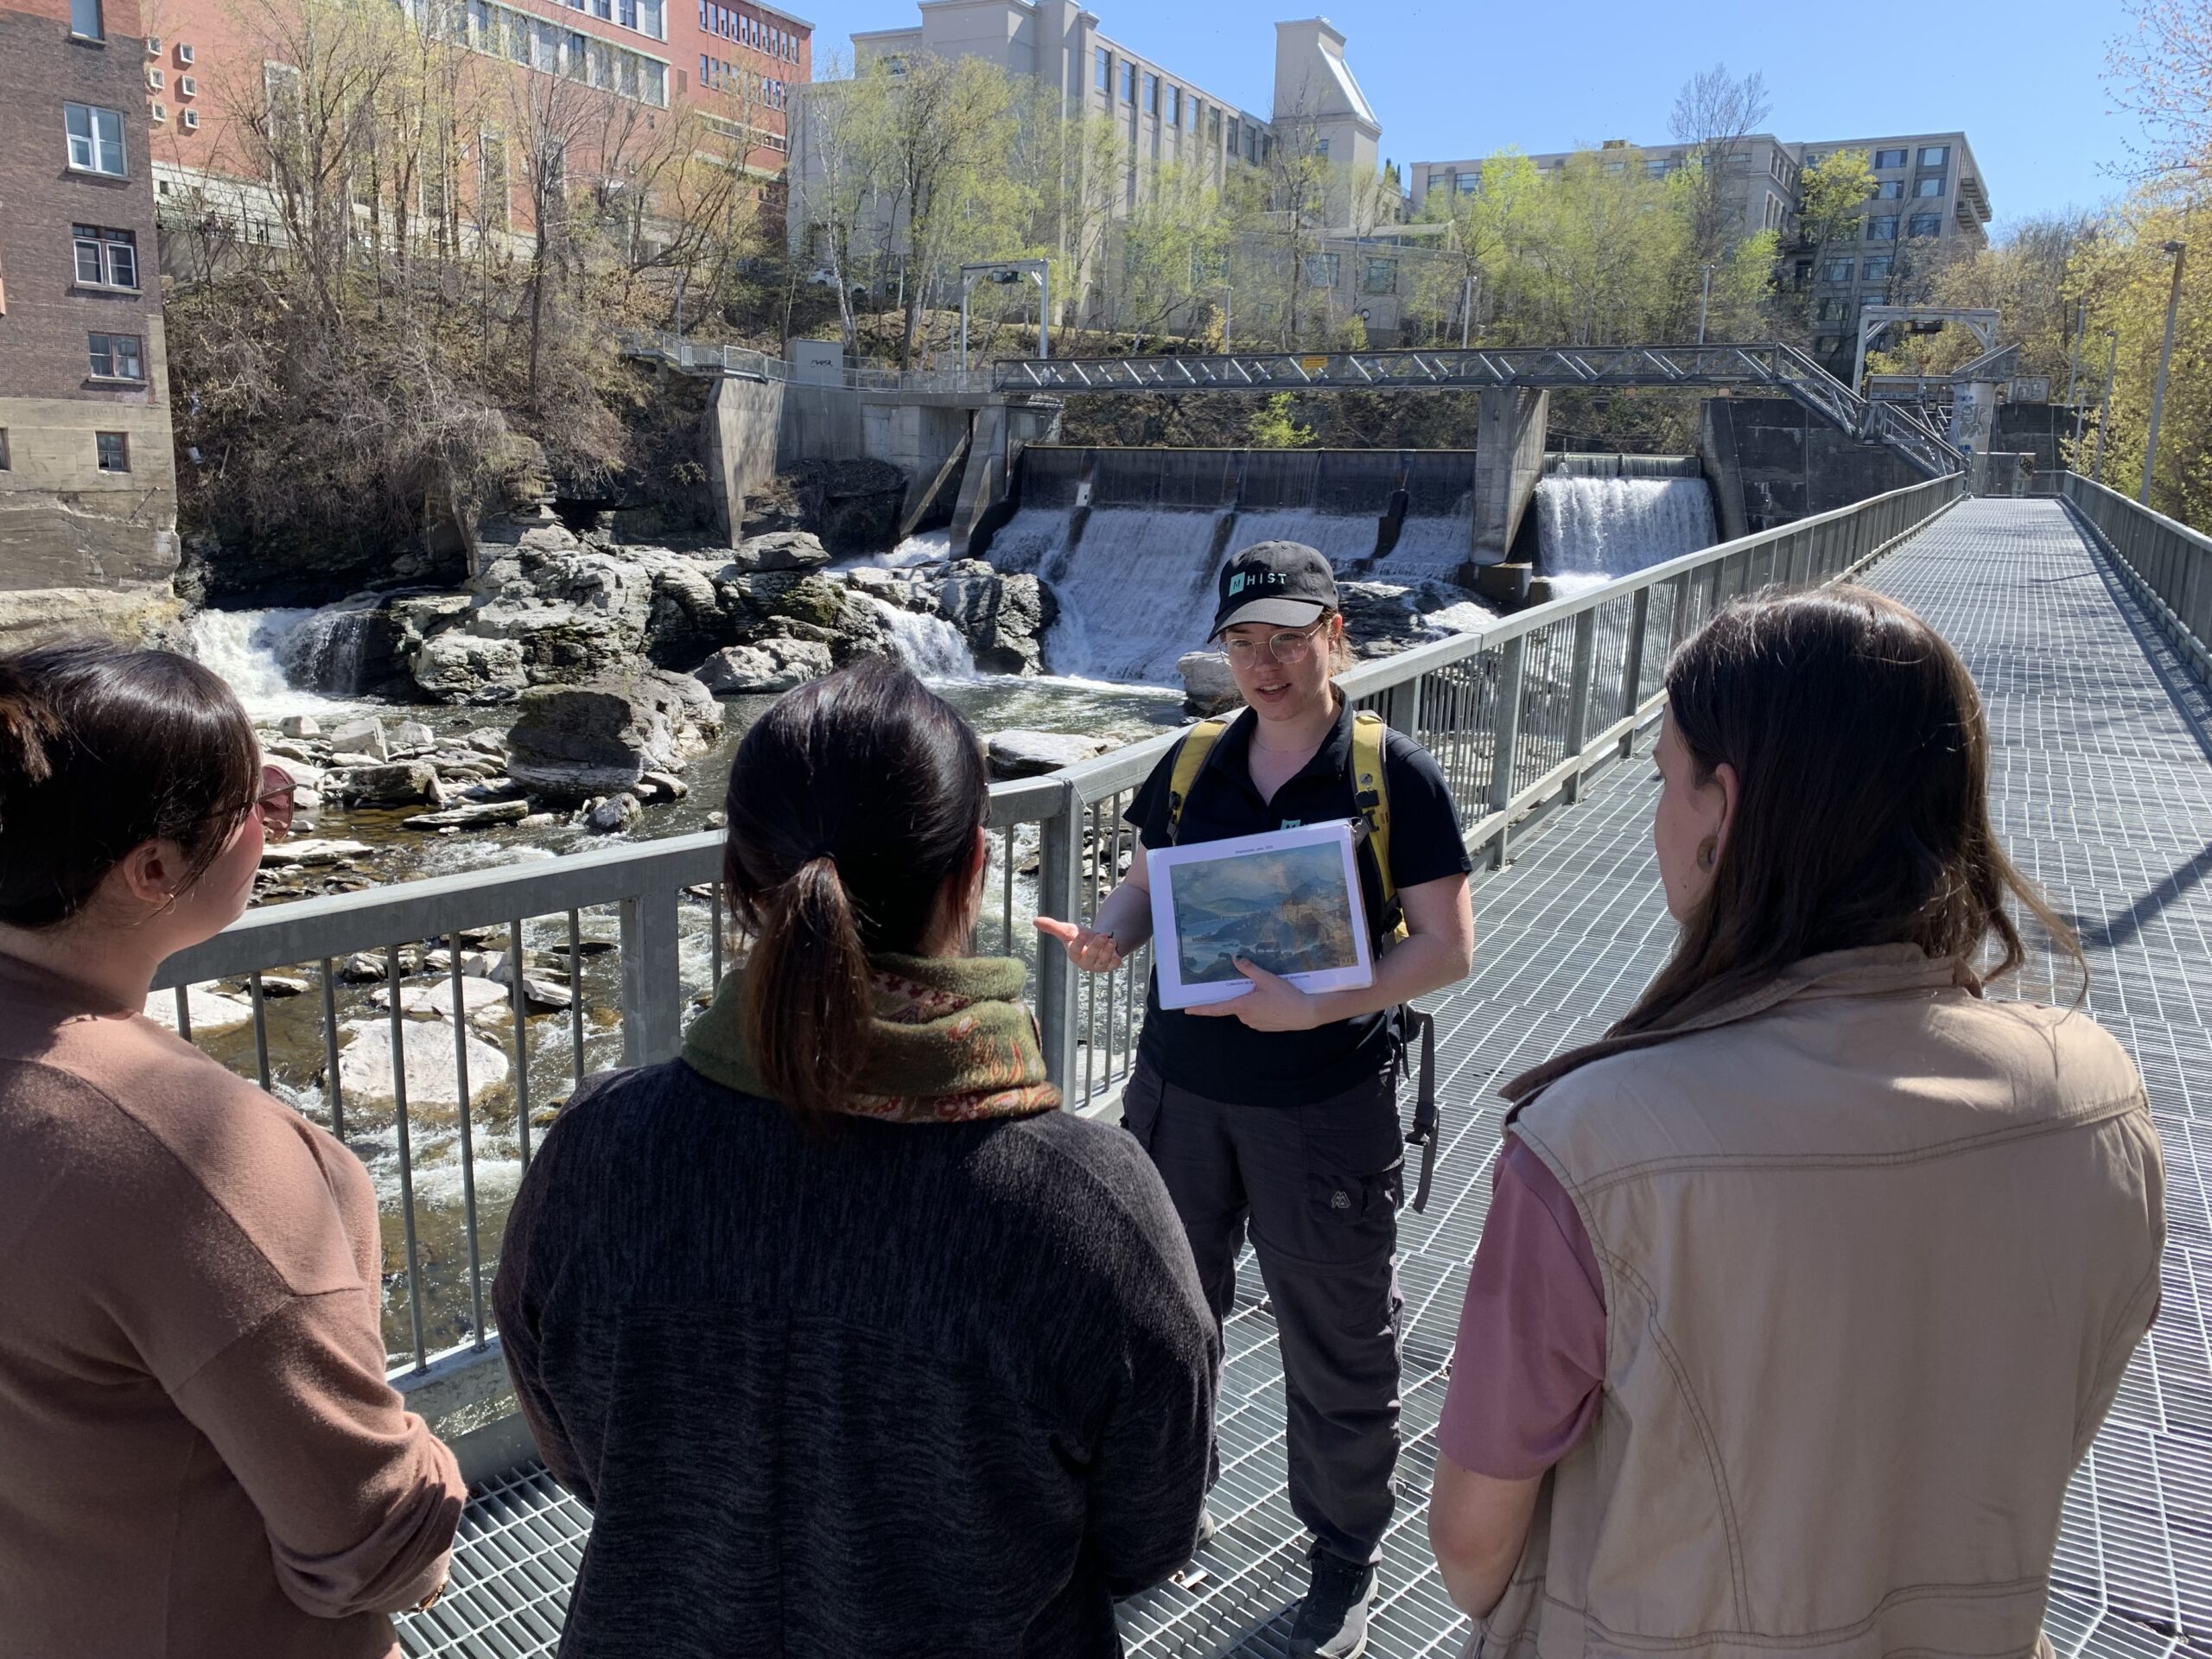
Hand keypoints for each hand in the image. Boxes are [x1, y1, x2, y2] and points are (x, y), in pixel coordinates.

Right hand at [1034, 915, 1123, 972]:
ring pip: (1104, 960)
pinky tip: (1118, 950)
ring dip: (1108, 950)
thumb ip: (1052, 927)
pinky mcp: (1111, 965)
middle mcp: (1086, 963)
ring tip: (1112, 939)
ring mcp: (1099, 965)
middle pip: (1091, 957)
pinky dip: (1116, 959)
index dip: (1078, 944)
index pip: (1075, 952)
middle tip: (1103, 935)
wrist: (1098, 940)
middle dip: (1097, 946)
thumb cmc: (1080, 936)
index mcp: (1074, 955)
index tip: (1081, 933)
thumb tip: (1034, 921)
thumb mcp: (1068, 930)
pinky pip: (1114, 964)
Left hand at [1186, 958, 1319, 1030]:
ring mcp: (1254, 1024)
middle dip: (1243, 996)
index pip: (1216, 1008)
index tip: (1188, 1010)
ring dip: (1253, 1002)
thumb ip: (1249, 969)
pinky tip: (1274, 1003)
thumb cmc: (1286, 996)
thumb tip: (1236, 958)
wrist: (1305, 1013)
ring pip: (1246, 1010)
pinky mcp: (1263, 1027)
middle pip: (1235, 1005)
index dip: (1201, 1009)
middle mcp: (1245, 1017)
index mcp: (1242, 1005)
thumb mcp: (1267, 979)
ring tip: (1271, 995)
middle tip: (1258, 988)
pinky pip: (1256, 1015)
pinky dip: (1261, 1008)